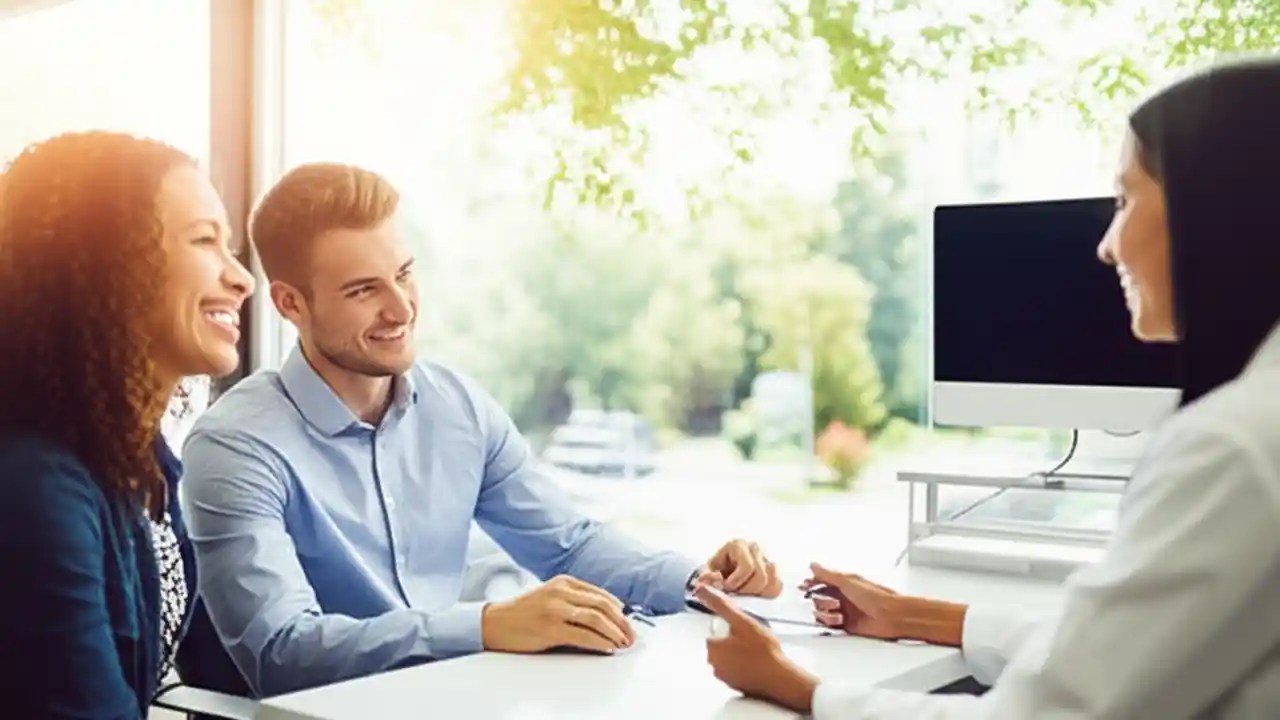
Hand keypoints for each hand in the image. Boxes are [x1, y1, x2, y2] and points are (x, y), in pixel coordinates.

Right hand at [482, 575, 635, 653]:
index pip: (600, 594)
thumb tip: (607, 617)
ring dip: (614, 633)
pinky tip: (607, 648)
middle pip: (602, 605)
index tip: (627, 622)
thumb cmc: (525, 612)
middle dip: (621, 622)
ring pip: (596, 619)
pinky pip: (583, 635)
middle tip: (631, 635)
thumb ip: (575, 601)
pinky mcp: (550, 628)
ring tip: (622, 643)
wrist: (496, 622)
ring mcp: (555, 609)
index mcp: (564, 581)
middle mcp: (561, 592)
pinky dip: (599, 642)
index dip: (618, 609)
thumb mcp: (551, 596)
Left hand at [696, 585, 817, 712]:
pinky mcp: (736, 686)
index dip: (731, 627)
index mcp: (712, 648)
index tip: (745, 629)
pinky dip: (745, 666)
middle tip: (753, 638)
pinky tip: (758, 662)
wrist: (779, 678)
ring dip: (740, 653)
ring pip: (730, 657)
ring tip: (757, 650)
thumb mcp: (742, 620)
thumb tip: (699, 589)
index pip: (715, 631)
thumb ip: (721, 605)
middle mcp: (714, 665)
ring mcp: (725, 678)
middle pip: (721, 645)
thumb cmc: (761, 649)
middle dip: (734, 640)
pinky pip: (738, 670)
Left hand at [706, 539, 781, 596]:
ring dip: (756, 593)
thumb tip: (704, 583)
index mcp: (738, 545)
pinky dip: (766, 594)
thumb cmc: (715, 571)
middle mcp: (755, 548)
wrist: (722, 573)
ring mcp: (767, 558)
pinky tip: (753, 594)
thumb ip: (708, 578)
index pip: (747, 567)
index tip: (728, 587)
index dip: (737, 581)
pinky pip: (777, 586)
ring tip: (743, 593)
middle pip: (761, 577)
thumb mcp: (708, 573)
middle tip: (735, 592)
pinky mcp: (774, 570)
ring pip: (771, 582)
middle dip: (746, 590)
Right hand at [802, 562, 902, 640]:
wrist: (891, 616)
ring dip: (825, 613)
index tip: (805, 586)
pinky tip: (838, 620)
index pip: (821, 581)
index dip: (812, 583)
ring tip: (836, 612)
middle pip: (818, 598)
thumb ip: (828, 574)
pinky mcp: (846, 626)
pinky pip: (829, 625)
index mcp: (844, 583)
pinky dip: (830, 622)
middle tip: (830, 602)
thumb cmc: (876, 597)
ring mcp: (844, 611)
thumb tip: (813, 565)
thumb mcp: (848, 581)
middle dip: (820, 600)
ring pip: (822, 612)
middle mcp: (843, 597)